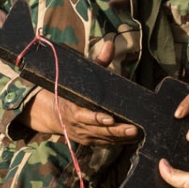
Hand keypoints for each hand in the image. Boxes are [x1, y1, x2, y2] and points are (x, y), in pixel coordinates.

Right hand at [18, 39, 138, 144]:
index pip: (85, 116)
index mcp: (72, 109)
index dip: (97, 118)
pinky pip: (105, 143)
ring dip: (121, 138)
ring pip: (104, 139)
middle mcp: (78, 125)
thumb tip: (110, 44)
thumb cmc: (70, 91)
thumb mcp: (81, 76)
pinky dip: (119, 142)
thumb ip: (98, 62)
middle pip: (99, 130)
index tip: (109, 118)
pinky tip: (133, 139)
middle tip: (133, 129)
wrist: (51, 113)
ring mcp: (84, 135)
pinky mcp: (89, 141)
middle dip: (116, 131)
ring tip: (137, 134)